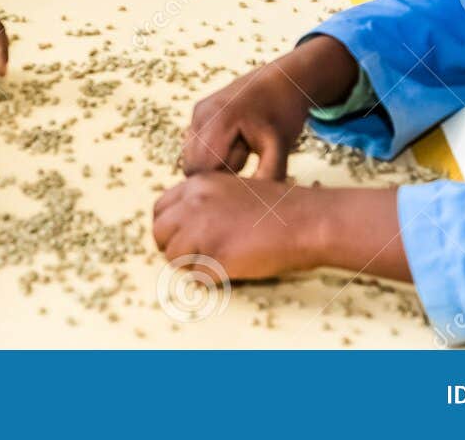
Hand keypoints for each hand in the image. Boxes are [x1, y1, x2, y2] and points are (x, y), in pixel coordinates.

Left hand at [152, 174, 322, 278]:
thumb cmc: (275, 208)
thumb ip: (202, 203)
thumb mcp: (230, 190)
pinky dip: (211, 279)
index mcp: (197, 184)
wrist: (305, 220)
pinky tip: (230, 270)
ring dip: (191, 265)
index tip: (181, 239)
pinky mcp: (217, 256)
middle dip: (173, 248)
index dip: (168, 228)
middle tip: (195, 256)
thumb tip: (180, 230)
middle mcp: (194, 204)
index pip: (159, 209)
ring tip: (217, 262)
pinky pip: (197, 278)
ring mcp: (203, 229)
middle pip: (159, 234)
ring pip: (174, 258)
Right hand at [180, 55, 318, 177]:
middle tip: (244, 171)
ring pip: (190, 157)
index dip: (219, 185)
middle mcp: (202, 113)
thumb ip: (267, 177)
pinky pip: (194, 145)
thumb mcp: (280, 147)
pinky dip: (209, 154)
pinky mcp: (198, 111)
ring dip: (211, 166)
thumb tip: (255, 208)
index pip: (202, 171)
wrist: (284, 80)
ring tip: (241, 155)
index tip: (242, 187)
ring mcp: (197, 111)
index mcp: (220, 120)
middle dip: (214, 176)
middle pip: (191, 166)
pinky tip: (234, 147)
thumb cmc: (283, 113)